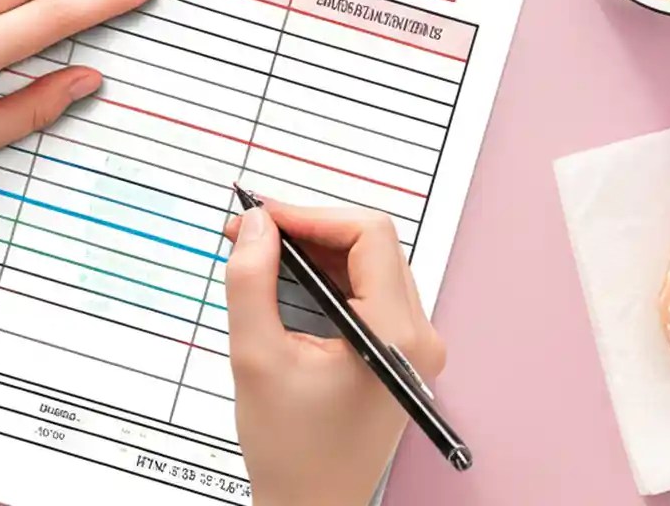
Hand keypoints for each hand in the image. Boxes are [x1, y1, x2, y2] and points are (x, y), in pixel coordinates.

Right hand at [223, 201, 445, 505]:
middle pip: (370, 245)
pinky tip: (285, 279)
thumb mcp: (257, 359)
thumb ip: (251, 283)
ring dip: (315, 251)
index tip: (264, 217)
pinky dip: (326, 277)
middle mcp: (418, 336)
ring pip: (368, 265)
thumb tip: (258, 226)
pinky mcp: (396, 352)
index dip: (311, 215)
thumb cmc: (292, 454)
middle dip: (309, 229)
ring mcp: (412, 345)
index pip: (368, 235)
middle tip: (253, 231)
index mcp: (397, 335)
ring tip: (262, 251)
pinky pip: (366, 292)